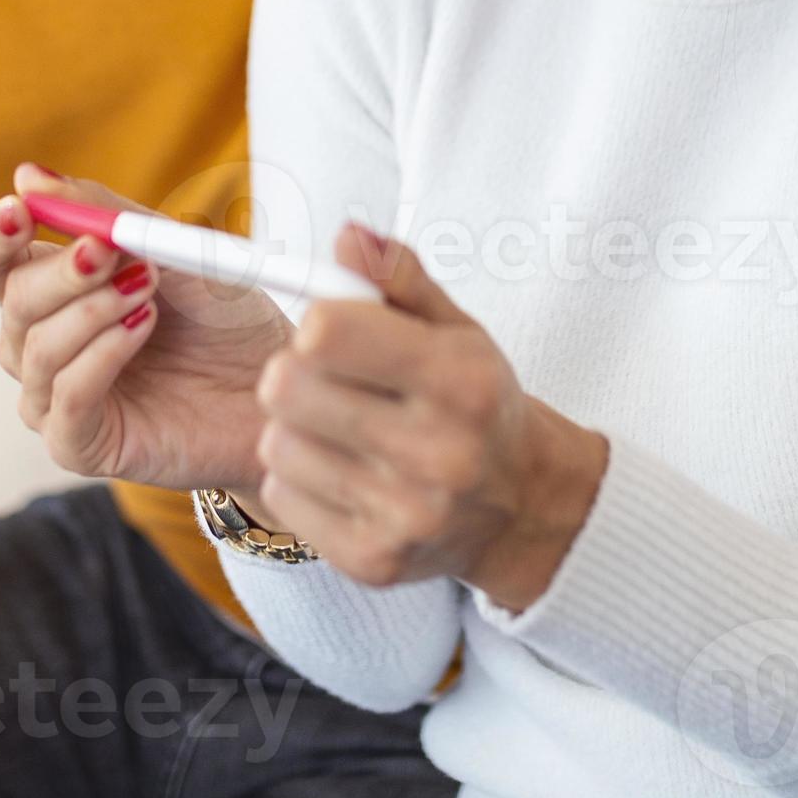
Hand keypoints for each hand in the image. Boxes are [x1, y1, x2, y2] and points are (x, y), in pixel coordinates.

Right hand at [0, 163, 287, 491]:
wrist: (277, 384)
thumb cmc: (222, 315)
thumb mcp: (172, 249)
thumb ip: (103, 213)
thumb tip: (27, 175)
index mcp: (49, 288)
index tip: (21, 210)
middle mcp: (38, 341)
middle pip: (10, 300)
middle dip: (62, 271)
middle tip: (112, 252)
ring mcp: (54, 396)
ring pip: (34, 348)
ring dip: (92, 310)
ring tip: (148, 291)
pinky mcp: (80, 443)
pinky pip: (65, 399)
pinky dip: (100, 356)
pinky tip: (141, 328)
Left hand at [248, 224, 605, 611]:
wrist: (521, 505)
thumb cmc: (476, 401)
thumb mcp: (455, 327)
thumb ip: (397, 275)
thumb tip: (346, 236)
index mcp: (459, 380)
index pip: (328, 332)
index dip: (315, 322)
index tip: (330, 331)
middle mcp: (439, 453)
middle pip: (285, 387)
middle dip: (292, 372)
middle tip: (321, 379)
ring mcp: (407, 515)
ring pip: (276, 444)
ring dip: (294, 429)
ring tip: (339, 429)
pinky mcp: (375, 561)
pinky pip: (281, 497)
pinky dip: (298, 479)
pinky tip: (342, 472)